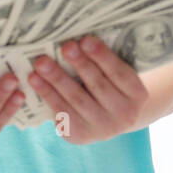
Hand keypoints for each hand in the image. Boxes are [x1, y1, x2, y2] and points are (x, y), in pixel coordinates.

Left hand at [25, 35, 148, 144]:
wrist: (107, 118)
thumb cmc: (108, 83)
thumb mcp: (114, 73)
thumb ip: (103, 59)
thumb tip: (77, 37)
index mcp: (138, 95)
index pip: (119, 73)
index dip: (102, 56)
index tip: (85, 39)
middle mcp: (124, 115)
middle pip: (98, 86)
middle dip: (80, 64)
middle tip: (65, 47)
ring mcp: (102, 129)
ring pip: (76, 100)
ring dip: (57, 79)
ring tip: (41, 63)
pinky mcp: (80, 136)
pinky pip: (62, 113)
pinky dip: (47, 95)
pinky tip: (34, 80)